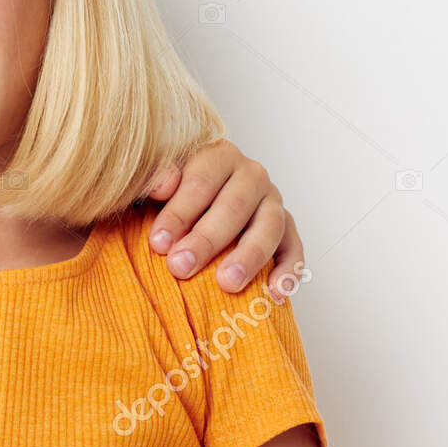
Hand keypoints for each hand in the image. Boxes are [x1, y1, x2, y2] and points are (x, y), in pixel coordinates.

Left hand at [144, 139, 303, 294]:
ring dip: (248, 256)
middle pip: (234, 206)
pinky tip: (275, 291)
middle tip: (181, 267)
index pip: (200, 182)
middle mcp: (251, 175)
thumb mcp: (157, 181)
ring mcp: (273, 202)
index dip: (178, 213)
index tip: (157, 243)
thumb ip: (153, 178)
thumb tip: (160, 187)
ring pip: (268, 227)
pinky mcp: (287, 229)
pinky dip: (288, 270)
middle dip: (206, 239)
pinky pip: (294, 249)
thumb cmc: (171, 194)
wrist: (194, 204)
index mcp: (218, 155)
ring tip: (227, 283)